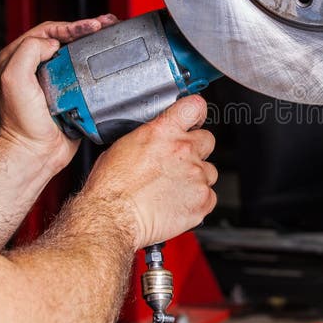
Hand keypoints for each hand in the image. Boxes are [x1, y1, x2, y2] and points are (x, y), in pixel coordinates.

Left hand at [0, 15, 118, 174]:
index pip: (48, 30)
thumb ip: (28, 51)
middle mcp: (34, 67)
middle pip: (64, 39)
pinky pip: (84, 75)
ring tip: (111, 36)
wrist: (35, 153)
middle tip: (106, 24)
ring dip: (93, 45)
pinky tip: (106, 63)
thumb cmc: (21, 122)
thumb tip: (53, 43)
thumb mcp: (14, 79)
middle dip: (87, 29)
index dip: (72, 25)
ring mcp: (52, 81)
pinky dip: (96, 67)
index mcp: (17, 58)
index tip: (91, 26)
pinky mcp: (67, 94)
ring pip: (76, 55)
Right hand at [82, 95, 216, 247]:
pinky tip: (179, 204)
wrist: (112, 216)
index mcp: (163, 131)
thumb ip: (150, 137)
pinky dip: (198, 201)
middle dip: (197, 150)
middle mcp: (184, 149)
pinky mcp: (202, 200)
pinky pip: (210, 197)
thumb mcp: (123, 145)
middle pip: (207, 140)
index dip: (197, 113)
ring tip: (174, 189)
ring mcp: (196, 175)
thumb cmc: (111, 186)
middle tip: (180, 163)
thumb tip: (155, 140)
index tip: (196, 120)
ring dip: (196, 178)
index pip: (194, 107)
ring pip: (209, 171)